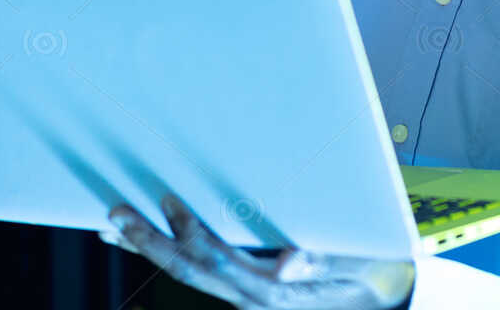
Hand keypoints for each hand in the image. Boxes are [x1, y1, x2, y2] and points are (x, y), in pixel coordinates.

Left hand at [103, 191, 415, 309]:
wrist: (385, 300)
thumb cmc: (374, 272)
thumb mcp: (358, 262)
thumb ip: (325, 260)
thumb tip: (288, 259)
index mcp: (274, 292)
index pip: (219, 262)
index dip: (191, 232)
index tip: (169, 200)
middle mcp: (252, 299)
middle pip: (190, 272)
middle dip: (149, 243)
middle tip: (115, 216)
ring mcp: (246, 298)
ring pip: (189, 274)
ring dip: (150, 249)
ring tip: (114, 227)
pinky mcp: (245, 290)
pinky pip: (201, 272)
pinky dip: (172, 252)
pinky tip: (150, 238)